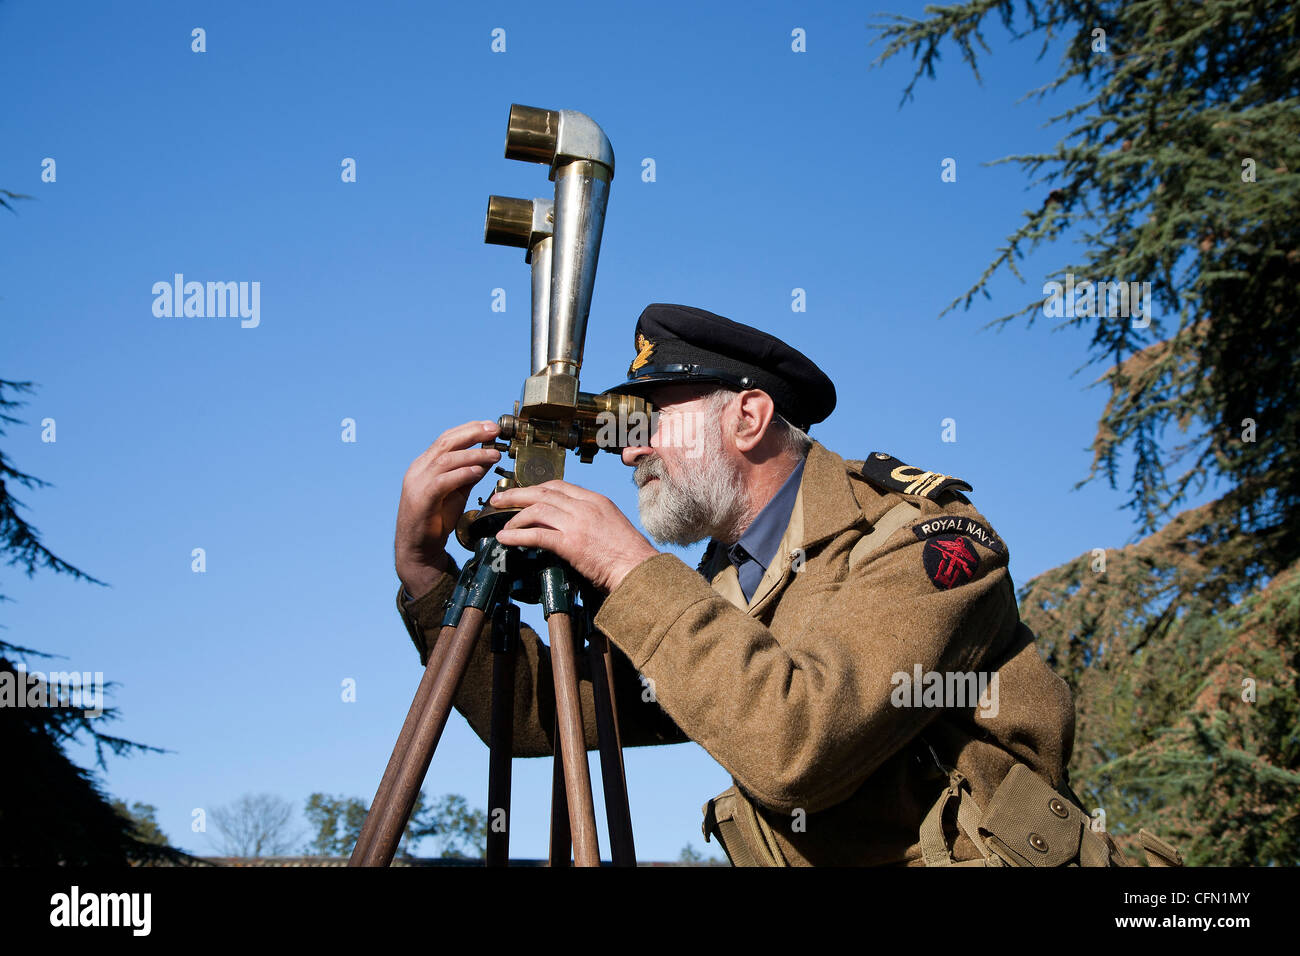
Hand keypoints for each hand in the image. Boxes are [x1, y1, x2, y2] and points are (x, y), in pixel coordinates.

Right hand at [395, 420, 501, 596]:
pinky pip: (442, 481)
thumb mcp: (457, 492)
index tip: (490, 427)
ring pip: (446, 460)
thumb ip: (469, 474)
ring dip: (473, 454)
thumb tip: (487, 457)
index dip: (469, 430)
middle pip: (446, 443)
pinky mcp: (421, 500)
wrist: (418, 549)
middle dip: (472, 434)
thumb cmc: (436, 520)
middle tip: (494, 431)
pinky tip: (478, 471)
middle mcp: (419, 470)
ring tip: (494, 454)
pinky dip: (461, 474)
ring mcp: (417, 483)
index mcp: (425, 465)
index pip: (447, 439)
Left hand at [490, 480, 658, 592]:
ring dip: (515, 516)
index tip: (522, 493)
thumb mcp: (611, 526)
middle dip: (517, 494)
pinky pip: (536, 535)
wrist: (639, 570)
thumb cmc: (629, 555)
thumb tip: (570, 525)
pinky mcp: (571, 543)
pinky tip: (505, 538)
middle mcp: (585, 506)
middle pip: (543, 492)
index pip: (559, 486)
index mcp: (596, 500)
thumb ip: (591, 519)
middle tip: (499, 499)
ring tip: (503, 524)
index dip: (536, 488)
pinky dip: (517, 535)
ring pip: (536, 510)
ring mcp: (578, 523)